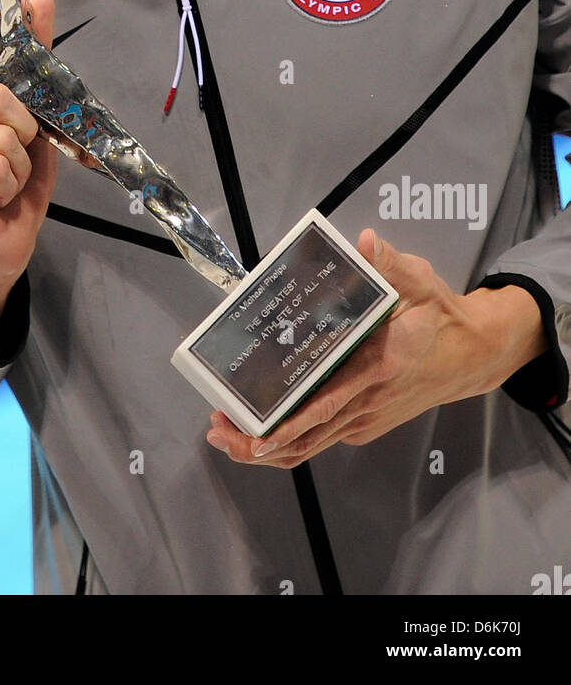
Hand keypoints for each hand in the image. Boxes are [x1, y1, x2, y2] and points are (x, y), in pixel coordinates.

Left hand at [206, 228, 547, 468]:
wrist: (473, 355)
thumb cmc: (441, 316)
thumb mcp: (421, 282)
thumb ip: (390, 264)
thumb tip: (366, 242)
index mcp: (379, 366)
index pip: (326, 405)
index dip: (288, 425)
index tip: (253, 434)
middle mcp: (369, 401)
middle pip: (307, 437)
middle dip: (259, 442)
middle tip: (217, 431)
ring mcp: (366, 418)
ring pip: (310, 445)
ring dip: (267, 447)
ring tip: (225, 435)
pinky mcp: (364, 422)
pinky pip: (320, 439)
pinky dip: (288, 440)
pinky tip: (259, 427)